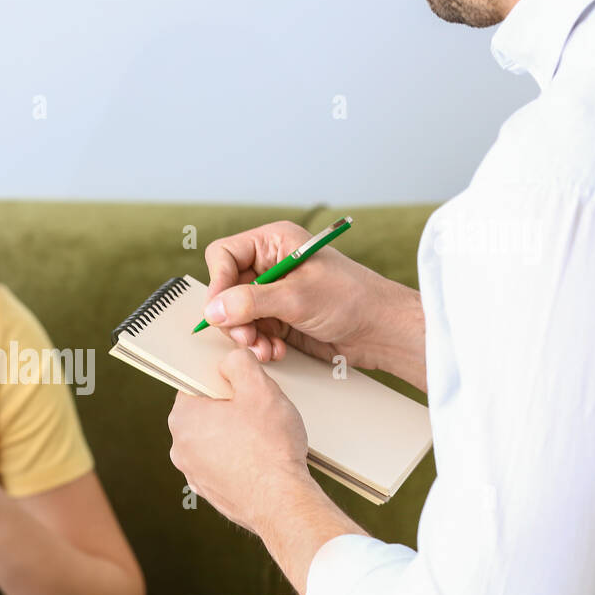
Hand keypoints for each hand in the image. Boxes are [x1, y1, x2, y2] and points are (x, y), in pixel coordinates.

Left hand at [168, 347, 311, 530]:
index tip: (241, 386)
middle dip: (230, 408)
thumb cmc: (270, 450)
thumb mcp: (259, 388)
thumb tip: (231, 360)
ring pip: (214, 440)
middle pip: (205, 412)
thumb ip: (240, 363)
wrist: (282, 503)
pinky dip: (238, 460)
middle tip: (258, 412)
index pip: (195, 384)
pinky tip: (260, 460)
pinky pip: (222, 464)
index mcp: (183, 417)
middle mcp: (180, 447)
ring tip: (263, 438)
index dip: (222, 380)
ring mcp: (193, 472)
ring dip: (235, 435)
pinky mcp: (210, 491)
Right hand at [202, 220, 395, 369]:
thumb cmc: (353, 299)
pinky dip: (258, 345)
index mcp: (274, 243)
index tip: (222, 309)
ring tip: (264, 348)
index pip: (224, 255)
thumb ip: (250, 302)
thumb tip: (213, 309)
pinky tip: (275, 351)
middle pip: (225, 289)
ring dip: (246, 336)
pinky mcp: (278, 318)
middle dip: (233, 317)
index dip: (218, 282)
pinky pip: (251, 331)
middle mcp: (269, 265)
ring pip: (235, 315)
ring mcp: (273, 293)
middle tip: (246, 337)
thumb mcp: (297, 297)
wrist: (382, 331)